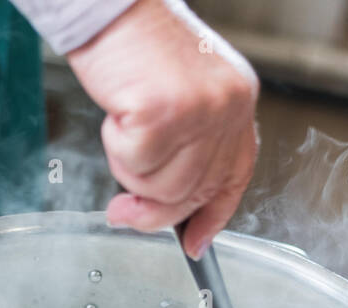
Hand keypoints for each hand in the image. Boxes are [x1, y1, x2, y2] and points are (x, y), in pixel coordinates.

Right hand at [66, 0, 258, 258]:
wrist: (112, 6)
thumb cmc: (135, 43)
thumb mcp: (177, 94)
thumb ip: (183, 145)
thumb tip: (161, 202)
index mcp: (236, 101)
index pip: (234, 176)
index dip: (213, 217)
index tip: (196, 243)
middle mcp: (227, 107)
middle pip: (192, 193)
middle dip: (152, 209)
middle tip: (122, 212)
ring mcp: (200, 111)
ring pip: (163, 186)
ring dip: (130, 169)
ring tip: (122, 128)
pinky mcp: (166, 113)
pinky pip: (135, 164)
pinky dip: (115, 146)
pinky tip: (117, 113)